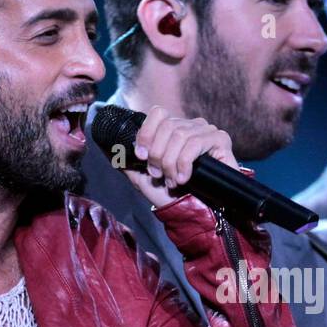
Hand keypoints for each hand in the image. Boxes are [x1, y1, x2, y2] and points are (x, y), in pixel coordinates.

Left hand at [122, 106, 240, 209]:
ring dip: (170, 162)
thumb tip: (105, 145)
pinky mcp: (221, 140)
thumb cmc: (170, 195)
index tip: (142, 157)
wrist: (194, 213)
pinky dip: (184, 163)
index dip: (146, 133)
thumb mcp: (142, 177)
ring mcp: (207, 132)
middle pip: (167, 126)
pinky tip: (184, 178)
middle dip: (157, 154)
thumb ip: (126, 160)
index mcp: (174, 129)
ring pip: (180, 135)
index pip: (158, 113)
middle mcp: (191, 126)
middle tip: (158, 175)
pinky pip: (195, 143)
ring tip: (172, 181)